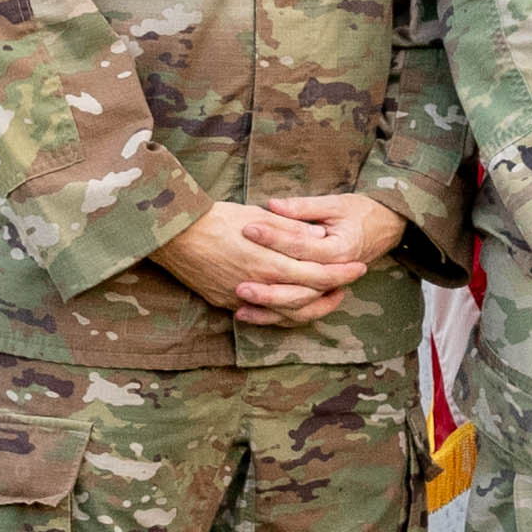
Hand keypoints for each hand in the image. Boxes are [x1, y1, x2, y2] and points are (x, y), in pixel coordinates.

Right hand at [152, 202, 371, 323]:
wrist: (172, 235)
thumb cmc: (214, 218)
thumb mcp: (257, 216)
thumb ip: (290, 230)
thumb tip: (319, 239)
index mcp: (270, 262)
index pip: (317, 274)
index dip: (341, 272)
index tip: (359, 267)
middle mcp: (260, 286)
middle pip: (306, 297)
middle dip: (333, 290)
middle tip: (351, 283)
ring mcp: (242, 298)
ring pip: (286, 314)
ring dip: (311, 308)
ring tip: (327, 298)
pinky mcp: (227, 302)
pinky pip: (262, 316)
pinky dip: (281, 314)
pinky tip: (292, 307)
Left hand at [236, 191, 409, 325]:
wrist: (387, 227)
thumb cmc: (361, 212)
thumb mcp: (335, 203)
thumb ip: (303, 207)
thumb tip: (272, 205)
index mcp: (339, 249)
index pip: (300, 246)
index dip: (273, 237)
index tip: (247, 228)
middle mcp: (335, 273)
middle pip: (298, 285)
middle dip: (266, 285)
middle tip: (237, 281)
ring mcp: (331, 287)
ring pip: (299, 307)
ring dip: (269, 308)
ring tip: (240, 304)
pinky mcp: (324, 294)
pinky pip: (300, 312)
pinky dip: (276, 316)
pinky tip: (252, 315)